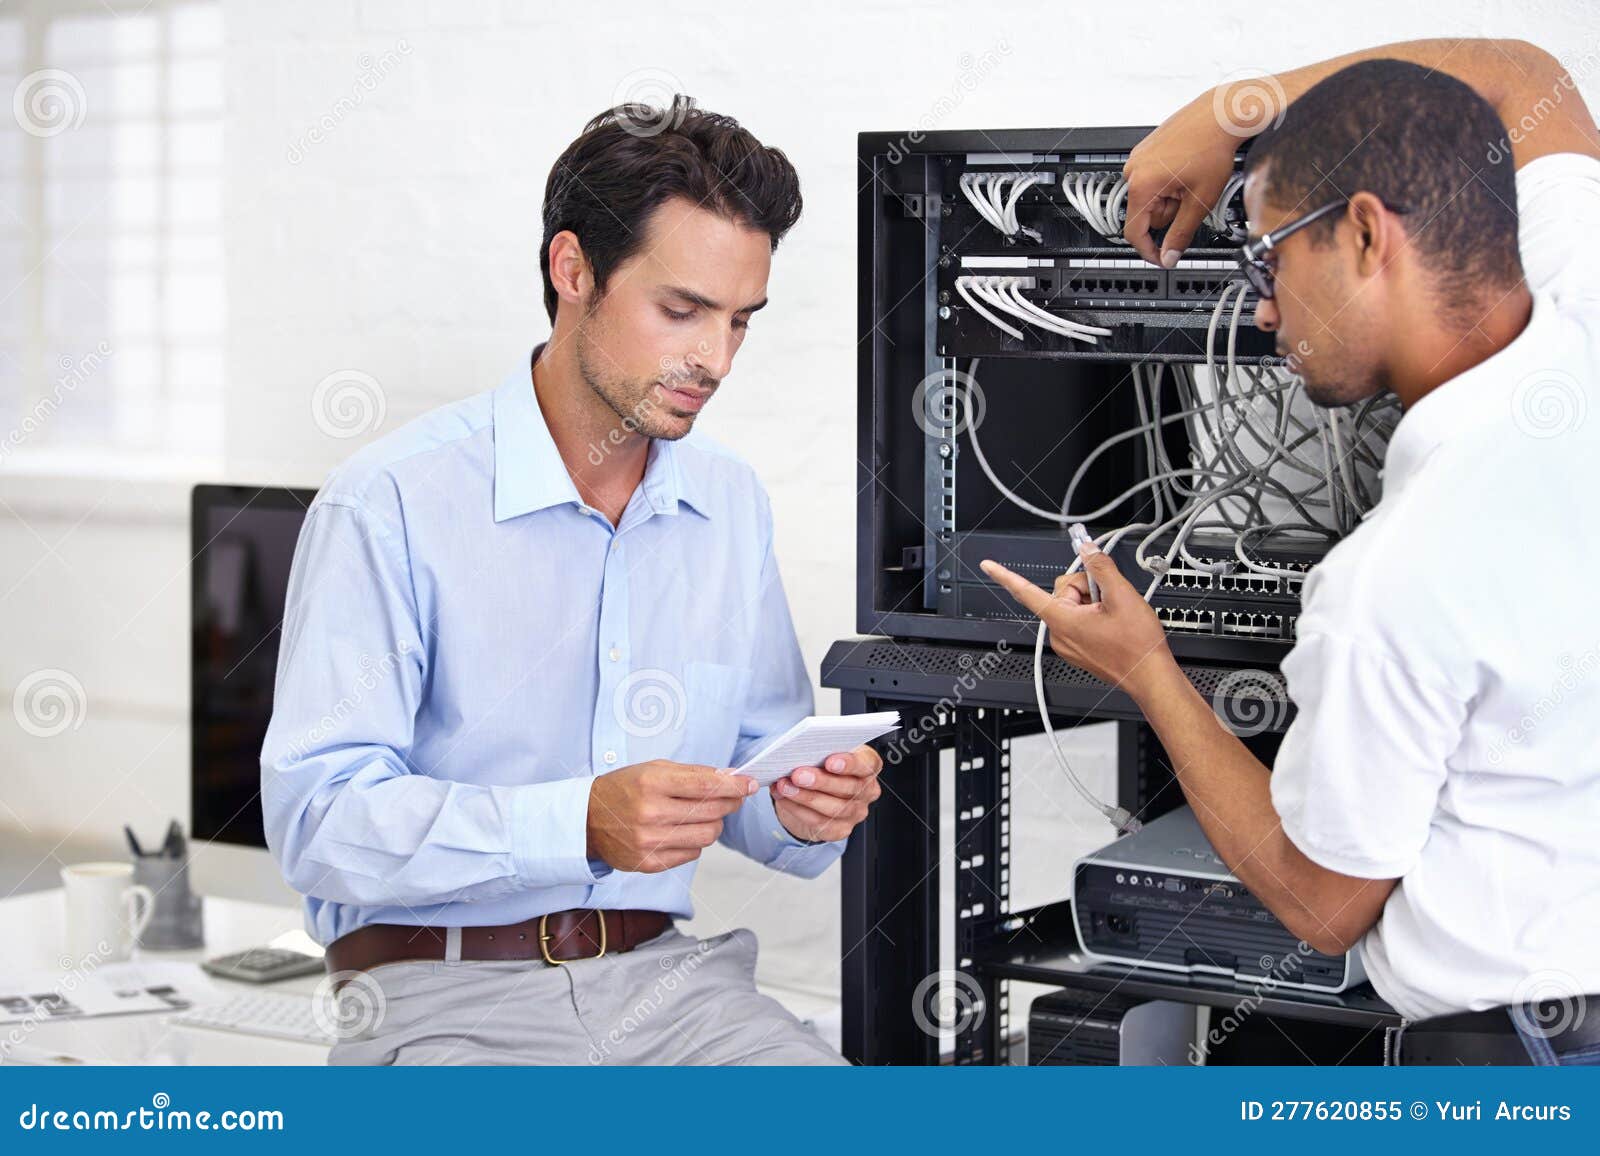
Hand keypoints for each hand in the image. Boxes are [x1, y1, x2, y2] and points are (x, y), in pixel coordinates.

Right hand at [586, 759, 757, 872]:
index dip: (734, 785)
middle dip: (729, 803)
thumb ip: (694, 773)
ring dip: (714, 824)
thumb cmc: (623, 789)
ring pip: (707, 836)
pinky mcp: (649, 863)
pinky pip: (692, 854)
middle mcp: (650, 813)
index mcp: (651, 783)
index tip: (748, 784)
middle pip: (712, 812)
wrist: (586, 820)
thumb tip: (731, 776)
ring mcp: (649, 842)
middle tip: (731, 798)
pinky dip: (695, 842)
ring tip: (705, 815)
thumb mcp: (654, 769)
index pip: (706, 785)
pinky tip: (683, 831)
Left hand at [771, 744, 883, 843]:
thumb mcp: (824, 751)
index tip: (830, 761)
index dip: (850, 763)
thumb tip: (799, 751)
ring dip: (804, 797)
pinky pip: (819, 823)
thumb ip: (819, 750)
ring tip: (785, 786)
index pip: (866, 764)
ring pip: (833, 808)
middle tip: (798, 775)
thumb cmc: (823, 765)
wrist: (816, 793)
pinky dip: (798, 810)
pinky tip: (784, 799)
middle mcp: (866, 790)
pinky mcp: (840, 829)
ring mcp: (856, 812)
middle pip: (849, 787)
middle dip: (821, 781)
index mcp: (868, 765)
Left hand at [979, 541, 1176, 700]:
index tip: (988, 567)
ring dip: (1092, 602)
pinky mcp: (1076, 648)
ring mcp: (1067, 643)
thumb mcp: (1122, 595)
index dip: (1005, 576)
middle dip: (1086, 588)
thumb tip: (1087, 551)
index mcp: (1062, 620)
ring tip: (1113, 615)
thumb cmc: (1137, 646)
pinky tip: (1110, 623)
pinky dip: (1093, 615)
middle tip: (1108, 599)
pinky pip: (1077, 620)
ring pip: (1072, 605)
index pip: (1026, 592)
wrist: (1149, 676)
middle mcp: (1059, 634)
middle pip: (1062, 592)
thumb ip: (1100, 567)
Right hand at [1121, 87, 1251, 266]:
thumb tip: (1169, 255)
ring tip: (1191, 179)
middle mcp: (1133, 170)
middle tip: (1192, 197)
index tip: (1161, 258)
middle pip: (1146, 213)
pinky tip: (1186, 169)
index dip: (1149, 250)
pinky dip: (1169, 182)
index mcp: (1141, 184)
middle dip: (1169, 213)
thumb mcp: (1200, 201)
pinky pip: (1152, 179)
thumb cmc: (1212, 146)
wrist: (1221, 115)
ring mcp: (1138, 157)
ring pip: (1151, 197)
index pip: (1134, 232)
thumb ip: (1181, 234)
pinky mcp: (1145, 150)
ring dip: (1170, 197)